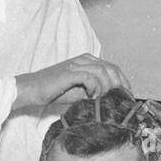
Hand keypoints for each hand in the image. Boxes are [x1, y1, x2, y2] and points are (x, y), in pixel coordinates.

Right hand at [13, 54, 130, 109]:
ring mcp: (77, 64)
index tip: (126, 97)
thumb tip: (113, 100)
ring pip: (103, 72)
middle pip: (112, 69)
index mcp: (89, 61)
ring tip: (101, 100)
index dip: (123, 83)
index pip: (114, 68)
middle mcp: (85, 59)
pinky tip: (91, 97)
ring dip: (106, 89)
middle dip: (118, 86)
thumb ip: (96, 91)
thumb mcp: (81, 92)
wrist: (33, 89)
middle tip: (118, 101)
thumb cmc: (56, 91)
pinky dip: (95, 88)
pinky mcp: (70, 71)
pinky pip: (90, 77)